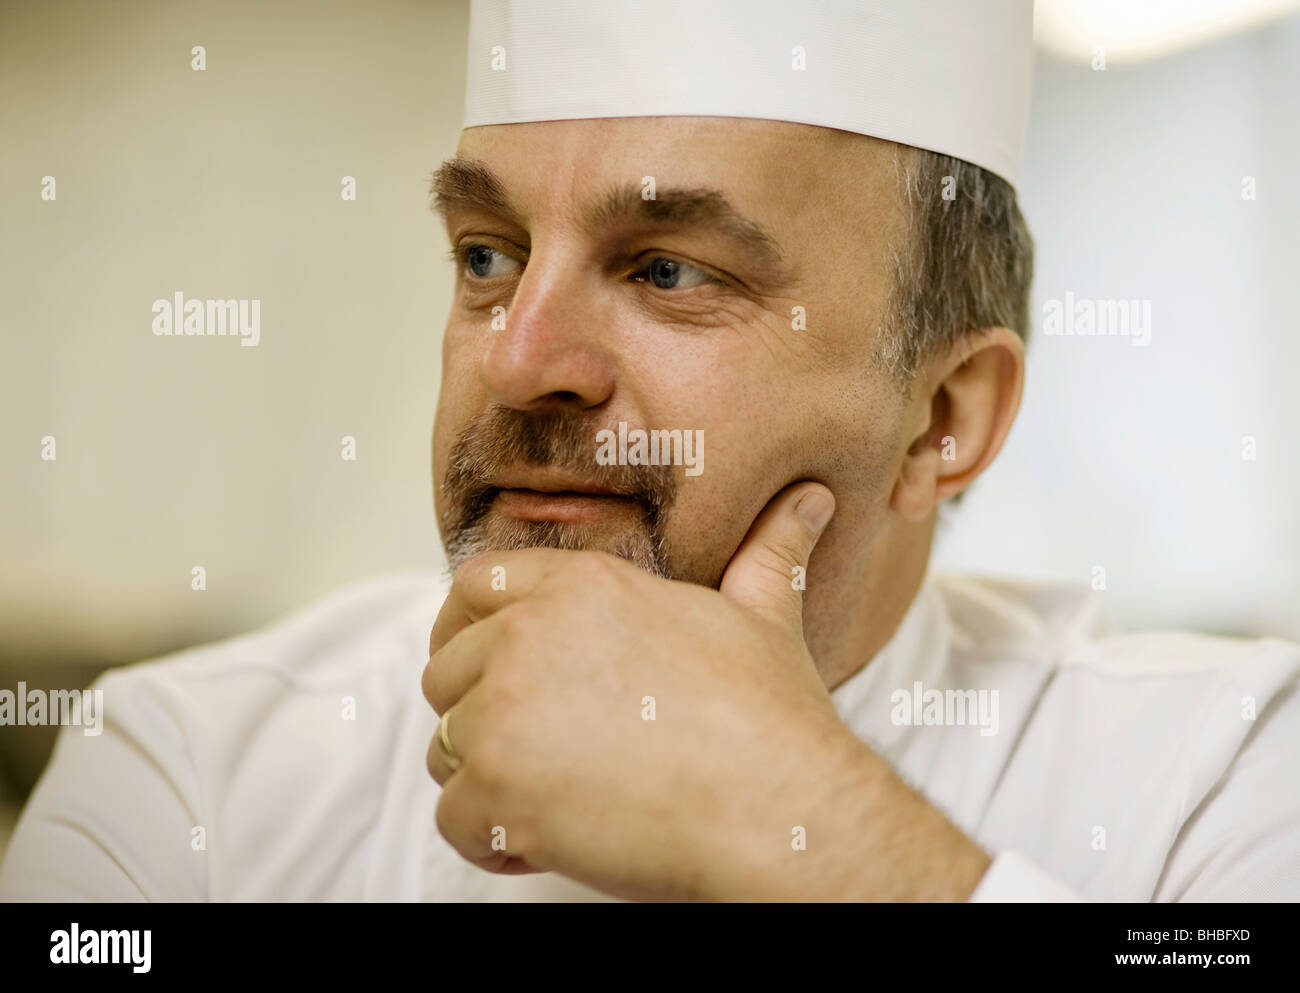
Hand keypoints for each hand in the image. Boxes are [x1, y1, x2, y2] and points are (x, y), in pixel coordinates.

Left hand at [422, 482, 987, 900]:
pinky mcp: (497, 787)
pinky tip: (550, 841)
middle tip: (536, 753)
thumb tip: (813, 500)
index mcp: (580, 586)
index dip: (464, 629)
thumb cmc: (771, 718)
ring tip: (557, 799)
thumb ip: (769, 554)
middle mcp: (528, 635)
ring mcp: (504, 710)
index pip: (474, 586)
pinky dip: (493, 840)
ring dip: (490, 782)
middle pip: (446, 671)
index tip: (479, 667)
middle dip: (478, 715)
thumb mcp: (766, 616)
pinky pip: (455, 818)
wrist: (778, 806)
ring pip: (447, 748)